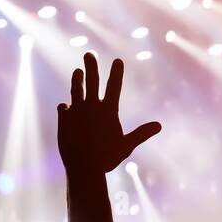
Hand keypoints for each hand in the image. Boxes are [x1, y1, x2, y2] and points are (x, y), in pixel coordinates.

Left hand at [57, 54, 160, 174]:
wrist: (83, 167)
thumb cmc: (107, 158)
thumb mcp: (127, 145)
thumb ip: (141, 133)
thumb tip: (159, 125)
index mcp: (108, 110)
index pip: (114, 86)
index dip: (116, 72)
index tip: (117, 61)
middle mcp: (91, 105)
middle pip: (91, 80)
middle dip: (91, 65)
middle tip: (88, 54)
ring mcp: (76, 110)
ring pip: (75, 89)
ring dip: (77, 79)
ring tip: (78, 72)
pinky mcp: (63, 118)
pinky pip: (63, 108)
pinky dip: (65, 108)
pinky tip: (65, 107)